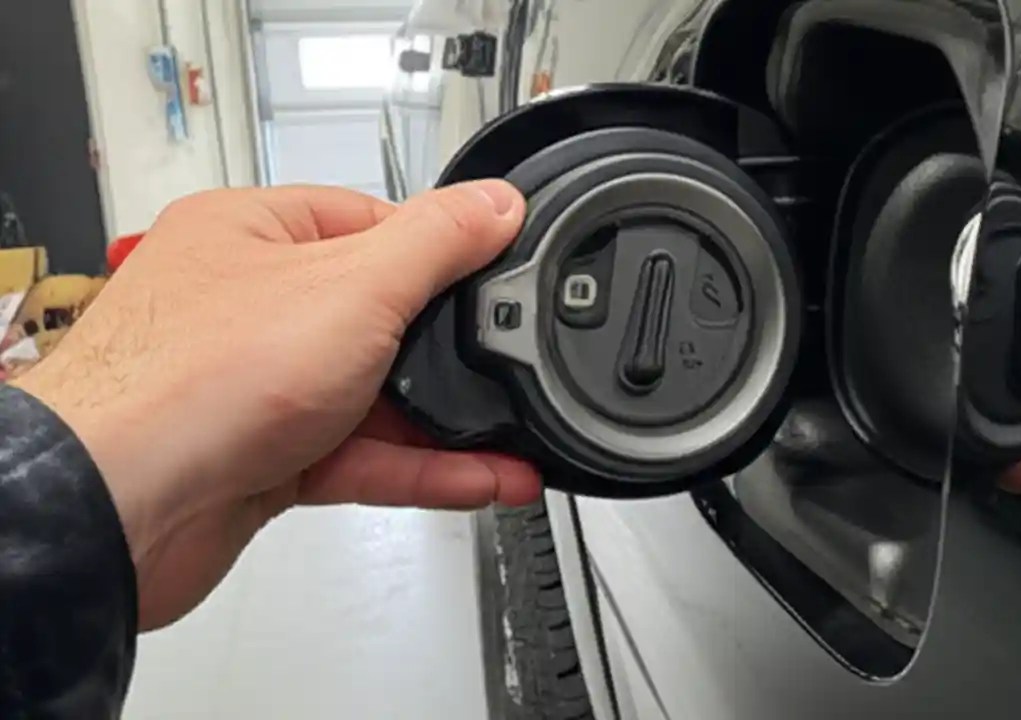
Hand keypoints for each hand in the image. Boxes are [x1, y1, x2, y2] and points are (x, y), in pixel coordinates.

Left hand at [13, 182, 542, 628]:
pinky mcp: (265, 456)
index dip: (438, 251)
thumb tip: (495, 204)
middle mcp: (249, 304)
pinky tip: (480, 476)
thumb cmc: (191, 379)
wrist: (119, 509)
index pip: (370, 223)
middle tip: (512, 362)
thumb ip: (436, 243)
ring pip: (374, 397)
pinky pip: (361, 455)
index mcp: (253, 233)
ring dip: (447, 423)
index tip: (496, 270)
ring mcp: (257, 385)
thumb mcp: (353, 286)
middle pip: (378, 318)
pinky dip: (420, 468)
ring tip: (516, 440)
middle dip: (448, 352)